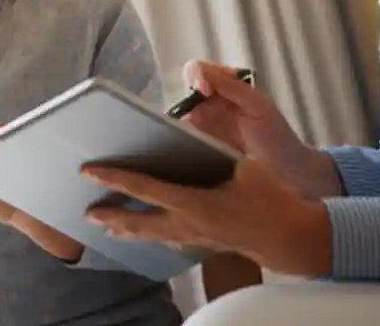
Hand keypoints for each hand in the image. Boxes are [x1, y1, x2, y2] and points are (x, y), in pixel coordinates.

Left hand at [83, 159, 332, 277]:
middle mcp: (188, 225)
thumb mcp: (244, 166)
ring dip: (126, 230)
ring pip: (151, 236)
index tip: (90, 171)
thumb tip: (196, 134)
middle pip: (138, 222)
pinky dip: (150, 235)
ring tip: (106, 228)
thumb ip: (216, 154)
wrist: (292, 237)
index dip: (115, 177)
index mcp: (194, 203)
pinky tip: (145, 234)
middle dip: (111, 216)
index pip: (144, 188)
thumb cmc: (272, 199)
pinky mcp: (203, 244)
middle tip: (88, 212)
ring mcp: (194, 238)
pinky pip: (167, 240)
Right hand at [180, 60, 327, 193]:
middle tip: (196, 113)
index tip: (205, 90)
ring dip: (180, 120)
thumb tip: (203, 73)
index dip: (196, 76)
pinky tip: (188, 144)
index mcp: (226, 88)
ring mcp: (204, 126)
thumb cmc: (276, 135)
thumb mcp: (259, 106)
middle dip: (186, 98)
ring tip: (191, 131)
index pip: (199, 71)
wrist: (286, 171)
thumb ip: (233, 87)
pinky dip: (180, 139)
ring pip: (179, 116)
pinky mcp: (200, 147)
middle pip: (185, 92)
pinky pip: (182, 138)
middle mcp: (210, 104)